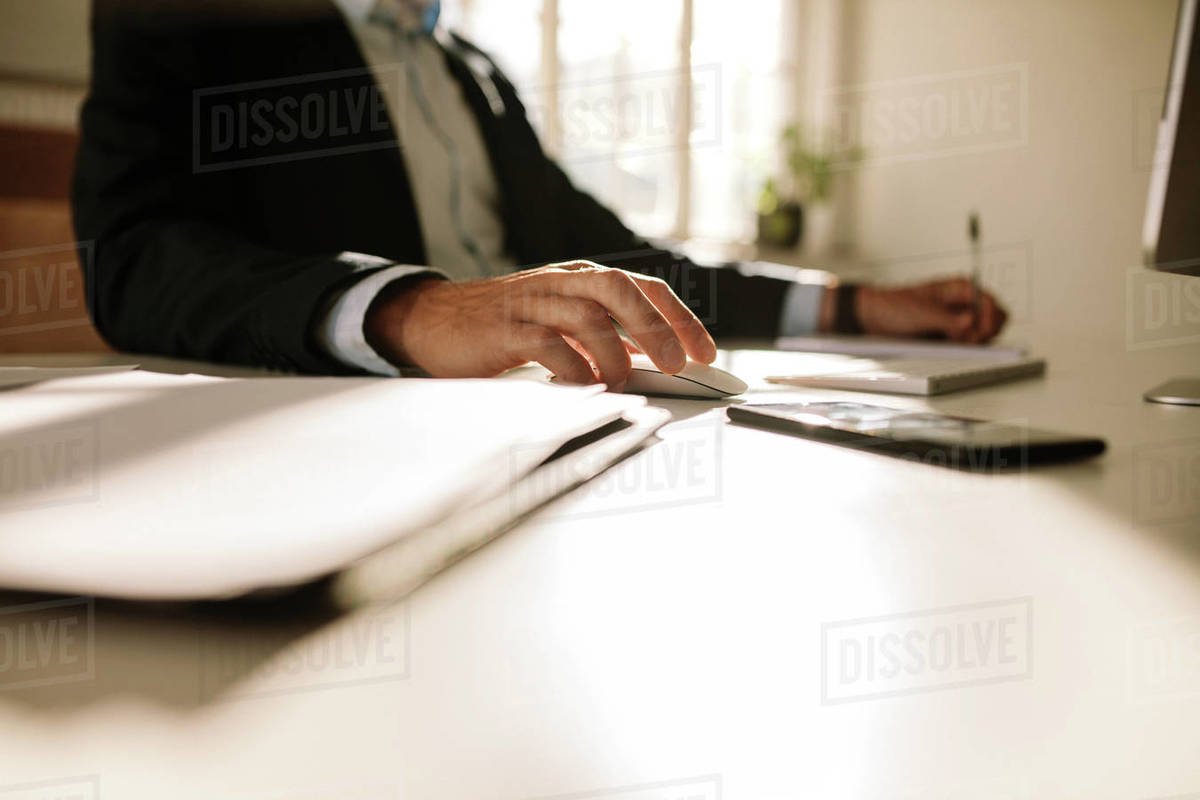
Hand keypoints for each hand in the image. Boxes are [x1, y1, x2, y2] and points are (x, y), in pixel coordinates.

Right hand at [364, 261, 716, 389]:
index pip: (644, 287)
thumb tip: (656, 359)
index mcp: (581, 280)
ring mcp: (532, 304)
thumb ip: (605, 335)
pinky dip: (573, 368)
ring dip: (614, 352)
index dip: (680, 317)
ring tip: (623, 382)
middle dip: (655, 328)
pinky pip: (548, 344)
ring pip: (587, 315)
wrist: (435, 320)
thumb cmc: (505, 325)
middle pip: (620, 291)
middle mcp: (561, 284)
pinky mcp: (505, 329)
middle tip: (676, 365)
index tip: (705, 351)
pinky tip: (583, 387)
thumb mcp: (562, 323)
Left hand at [852, 278, 1007, 342]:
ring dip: (976, 342)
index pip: (990, 302)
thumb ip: (947, 319)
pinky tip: (952, 348)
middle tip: (968, 340)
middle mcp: (963, 304)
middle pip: (995, 319)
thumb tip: (970, 323)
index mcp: (960, 289)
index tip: (978, 332)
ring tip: (956, 343)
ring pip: (984, 333)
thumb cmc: (894, 306)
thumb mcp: (921, 312)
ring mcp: (958, 321)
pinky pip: (969, 345)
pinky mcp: (951, 336)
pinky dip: (966, 349)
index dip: (988, 319)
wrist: (874, 319)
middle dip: (986, 331)